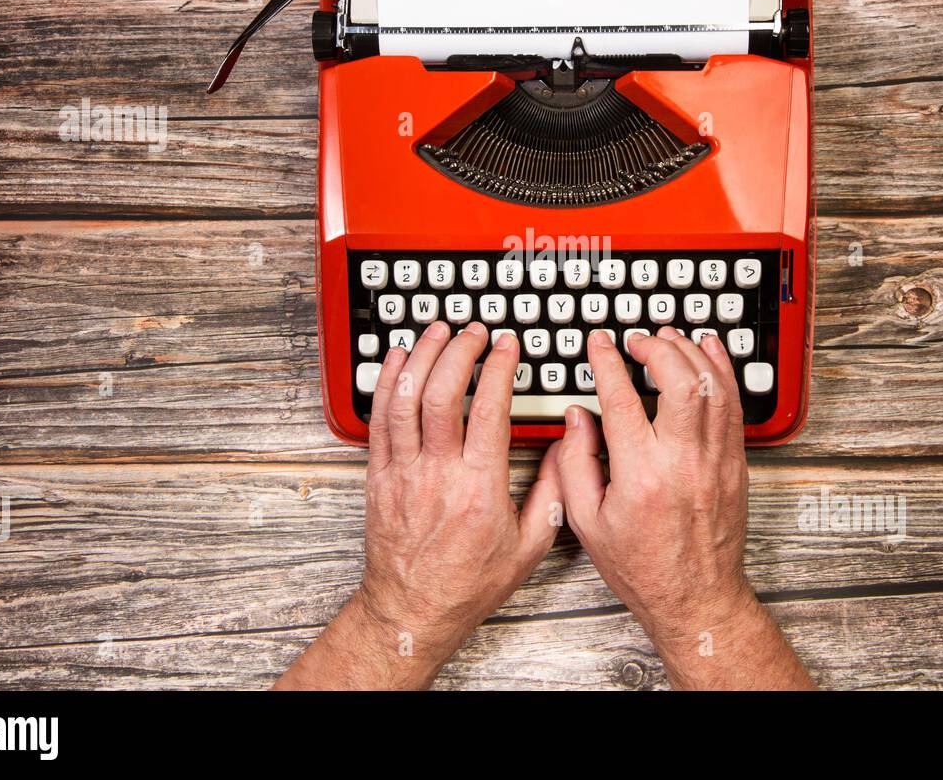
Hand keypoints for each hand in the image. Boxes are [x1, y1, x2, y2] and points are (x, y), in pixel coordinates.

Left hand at [276, 321, 561, 689]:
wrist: (414, 611)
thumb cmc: (469, 584)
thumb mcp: (530, 546)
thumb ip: (551, 492)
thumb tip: (564, 448)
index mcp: (479, 487)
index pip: (489, 409)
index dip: (499, 368)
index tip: (506, 347)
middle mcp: (438, 474)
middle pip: (443, 394)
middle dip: (459, 352)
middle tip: (473, 332)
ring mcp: (403, 474)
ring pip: (406, 400)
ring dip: (421, 357)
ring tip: (437, 331)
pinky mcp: (379, 478)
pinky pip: (379, 420)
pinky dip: (387, 383)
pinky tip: (398, 360)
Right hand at [554, 326, 812, 689]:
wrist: (695, 598)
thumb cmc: (642, 567)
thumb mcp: (587, 522)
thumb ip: (574, 463)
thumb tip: (576, 417)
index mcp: (641, 476)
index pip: (621, 399)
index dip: (607, 361)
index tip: (599, 345)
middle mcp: (683, 463)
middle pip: (679, 380)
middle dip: (657, 348)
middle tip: (637, 341)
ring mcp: (716, 461)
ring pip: (713, 386)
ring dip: (690, 352)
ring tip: (668, 338)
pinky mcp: (736, 464)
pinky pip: (734, 404)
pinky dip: (722, 370)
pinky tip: (708, 351)